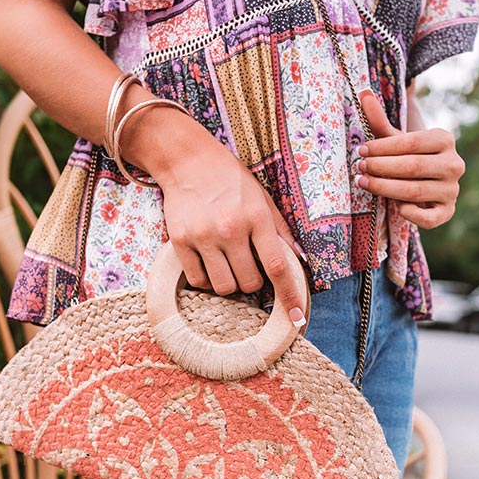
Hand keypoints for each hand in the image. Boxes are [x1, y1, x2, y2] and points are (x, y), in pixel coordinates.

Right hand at [132, 111, 307, 326]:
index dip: (290, 295)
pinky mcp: (180, 241)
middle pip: (249, 283)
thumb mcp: (261, 198)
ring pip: (224, 287)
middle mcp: (230, 229)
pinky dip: (207, 281)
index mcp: (256, 217)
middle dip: (252, 282)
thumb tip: (298, 260)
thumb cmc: (229, 179)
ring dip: (230, 284)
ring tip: (227, 266)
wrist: (187, 161)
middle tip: (247, 266)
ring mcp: (203, 236)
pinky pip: (198, 280)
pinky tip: (209, 265)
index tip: (297, 317)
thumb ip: (280, 230)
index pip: (277, 266)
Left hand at [356, 90, 464, 228]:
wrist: (425, 183)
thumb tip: (362, 92)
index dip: (383, 148)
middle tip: (359, 167)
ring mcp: (452, 189)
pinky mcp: (447, 211)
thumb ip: (379, 121)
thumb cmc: (407, 157)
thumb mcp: (395, 140)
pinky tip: (395, 207)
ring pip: (415, 192)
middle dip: (381, 168)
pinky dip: (411, 214)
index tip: (360, 151)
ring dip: (385, 188)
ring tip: (363, 182)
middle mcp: (454, 164)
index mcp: (444, 139)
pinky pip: (429, 218)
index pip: (411, 143)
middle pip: (412, 167)